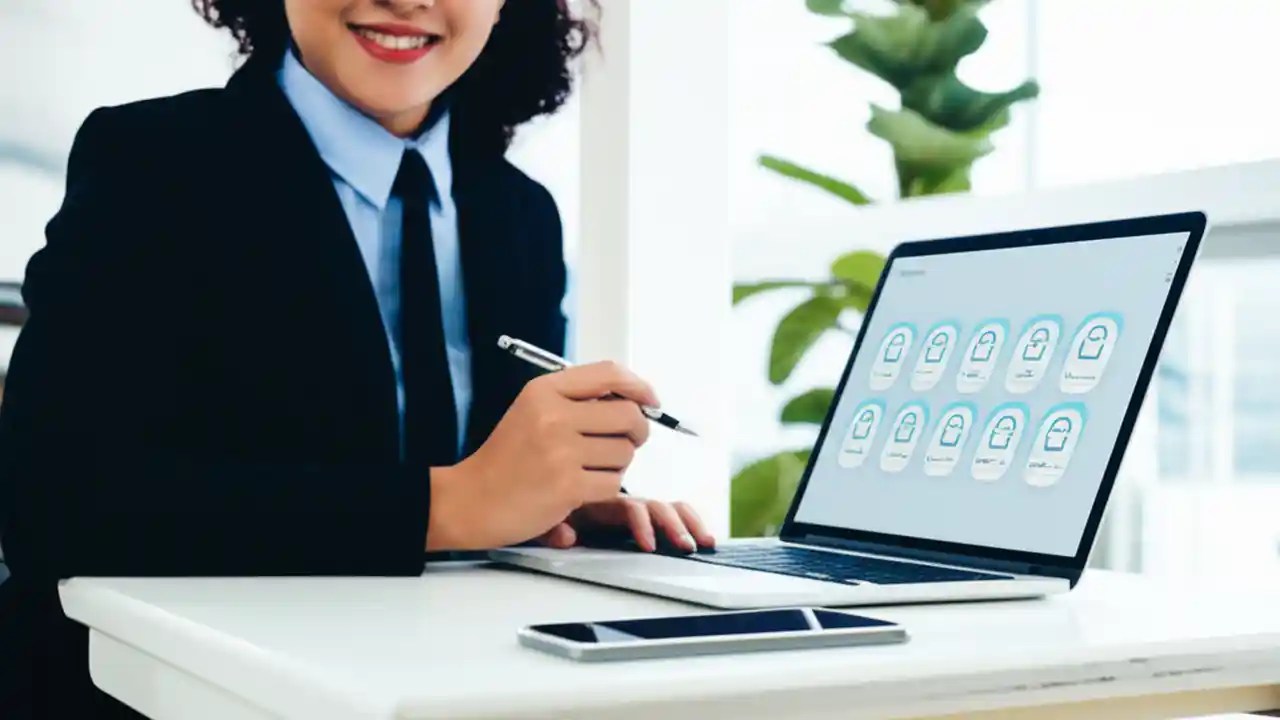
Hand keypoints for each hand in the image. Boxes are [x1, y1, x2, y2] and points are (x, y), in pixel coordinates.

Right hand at [426, 362, 655, 550]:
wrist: (471, 500)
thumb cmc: (506, 459)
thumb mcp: (532, 410)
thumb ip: (576, 399)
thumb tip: (634, 397)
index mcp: (544, 390)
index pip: (609, 373)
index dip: (639, 386)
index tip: (651, 401)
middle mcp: (553, 415)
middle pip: (628, 414)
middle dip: (637, 431)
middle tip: (627, 442)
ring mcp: (560, 451)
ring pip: (625, 452)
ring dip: (617, 464)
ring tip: (589, 468)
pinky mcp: (568, 485)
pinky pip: (614, 483)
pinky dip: (605, 488)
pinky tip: (581, 489)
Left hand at [538, 496, 716, 552]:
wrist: (531, 495)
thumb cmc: (537, 505)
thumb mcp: (539, 519)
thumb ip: (551, 528)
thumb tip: (568, 537)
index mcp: (598, 501)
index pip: (629, 507)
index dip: (643, 524)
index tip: (649, 545)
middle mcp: (619, 502)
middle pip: (655, 506)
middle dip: (673, 525)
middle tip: (685, 546)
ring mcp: (631, 510)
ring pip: (667, 509)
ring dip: (687, 523)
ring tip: (704, 542)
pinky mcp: (639, 519)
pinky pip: (669, 515)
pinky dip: (688, 522)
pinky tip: (705, 537)